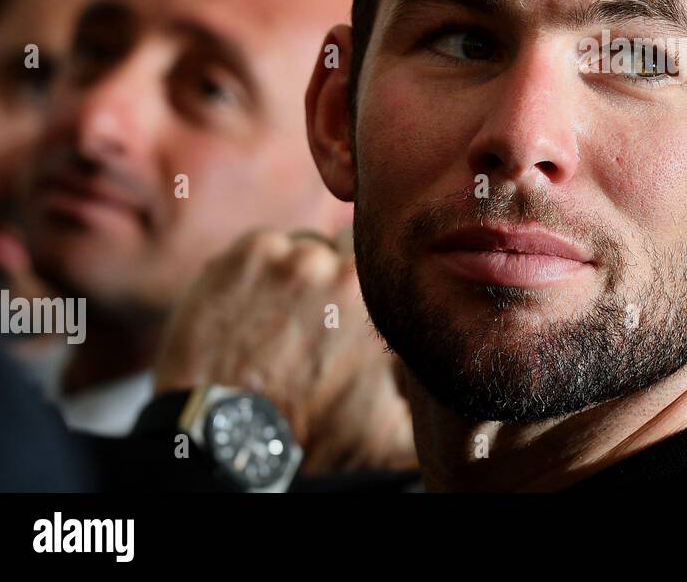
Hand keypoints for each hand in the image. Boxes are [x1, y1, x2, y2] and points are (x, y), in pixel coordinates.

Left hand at [154, 230, 417, 474]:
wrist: (224, 441)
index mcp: (385, 303)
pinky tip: (255, 308)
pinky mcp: (247, 252)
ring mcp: (292, 256)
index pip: (396, 264)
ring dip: (301, 273)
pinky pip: (269, 245)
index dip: (378, 285)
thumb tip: (463, 380)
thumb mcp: (393, 434)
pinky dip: (263, 270)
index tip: (360, 309)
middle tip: (320, 316)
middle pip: (352, 249)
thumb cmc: (310, 440)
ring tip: (282, 317)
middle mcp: (343, 270)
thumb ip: (433, 395)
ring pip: (309, 247)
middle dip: (340, 275)